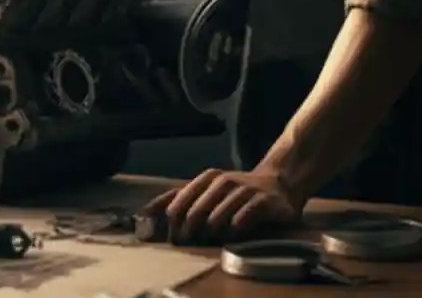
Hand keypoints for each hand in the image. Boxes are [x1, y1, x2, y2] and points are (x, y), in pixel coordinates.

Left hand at [143, 168, 304, 244]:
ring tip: (215, 237)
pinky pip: (244, 216)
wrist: (278, 184)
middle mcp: (223, 181)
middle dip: (189, 232)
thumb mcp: (206, 191)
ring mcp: (244, 189)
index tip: (174, 238)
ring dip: (212, 232)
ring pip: (218, 216)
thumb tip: (143, 213)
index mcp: (206, 178)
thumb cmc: (235, 193)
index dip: (172, 224)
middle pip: (195, 213)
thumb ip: (177, 199)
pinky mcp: (263, 201)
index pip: (178, 203)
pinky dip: (235, 227)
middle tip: (191, 243)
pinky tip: (234, 231)